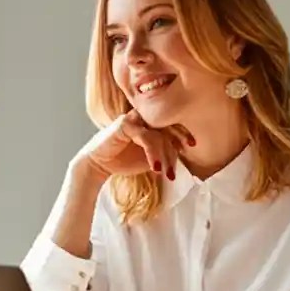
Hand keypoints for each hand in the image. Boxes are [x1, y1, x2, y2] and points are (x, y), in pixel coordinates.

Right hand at [76, 110, 194, 181]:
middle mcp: (141, 117)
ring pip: (158, 133)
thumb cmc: (123, 160)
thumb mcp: (149, 157)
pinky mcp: (124, 125)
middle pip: (167, 124)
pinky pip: (146, 138)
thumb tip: (181, 154)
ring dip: (164, 155)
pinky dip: (153, 154)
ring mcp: (132, 119)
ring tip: (165, 173)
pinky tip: (155, 168)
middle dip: (179, 138)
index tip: (191, 145)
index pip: (169, 123)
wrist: (98, 165)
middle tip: (188, 149)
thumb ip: (163, 152)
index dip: (181, 133)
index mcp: (147, 122)